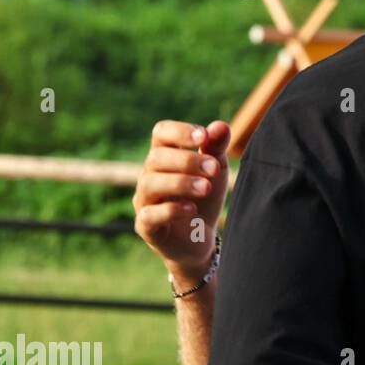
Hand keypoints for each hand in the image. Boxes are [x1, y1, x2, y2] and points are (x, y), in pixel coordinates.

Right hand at [133, 120, 230, 284]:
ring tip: (206, 187)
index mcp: (165, 156)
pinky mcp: (146, 226)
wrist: (201, 238)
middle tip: (213, 169)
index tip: (203, 137)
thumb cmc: (204, 197)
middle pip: (156, 157)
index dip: (179, 131)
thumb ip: (216, 148)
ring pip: (150, 184)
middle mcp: (149, 175)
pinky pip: (149, 215)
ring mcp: (144, 201)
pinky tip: (192, 209)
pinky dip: (171, 210)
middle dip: (187, 160)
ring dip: (181, 182)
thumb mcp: (216, 171)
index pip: (160, 133)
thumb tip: (219, 126)